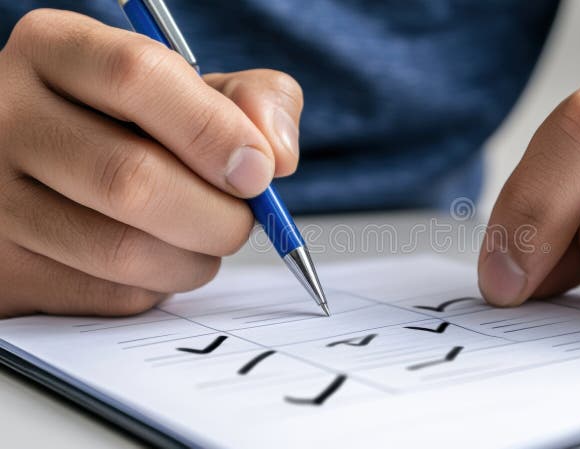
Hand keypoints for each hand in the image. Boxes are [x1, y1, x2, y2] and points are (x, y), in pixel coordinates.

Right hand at [0, 10, 302, 315]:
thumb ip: (249, 101)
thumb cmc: (130, 126)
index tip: (259, 171)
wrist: (44, 171)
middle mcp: (8, 117)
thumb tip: (273, 155)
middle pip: (132, 179)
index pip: (137, 77)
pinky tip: (158, 260)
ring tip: (204, 240)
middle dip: (218, 215)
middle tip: (242, 220)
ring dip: (194, 260)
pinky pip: (108, 295)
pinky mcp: (5, 269)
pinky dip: (159, 286)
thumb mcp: (189, 89)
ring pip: (121, 250)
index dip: (214, 130)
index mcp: (57, 51)